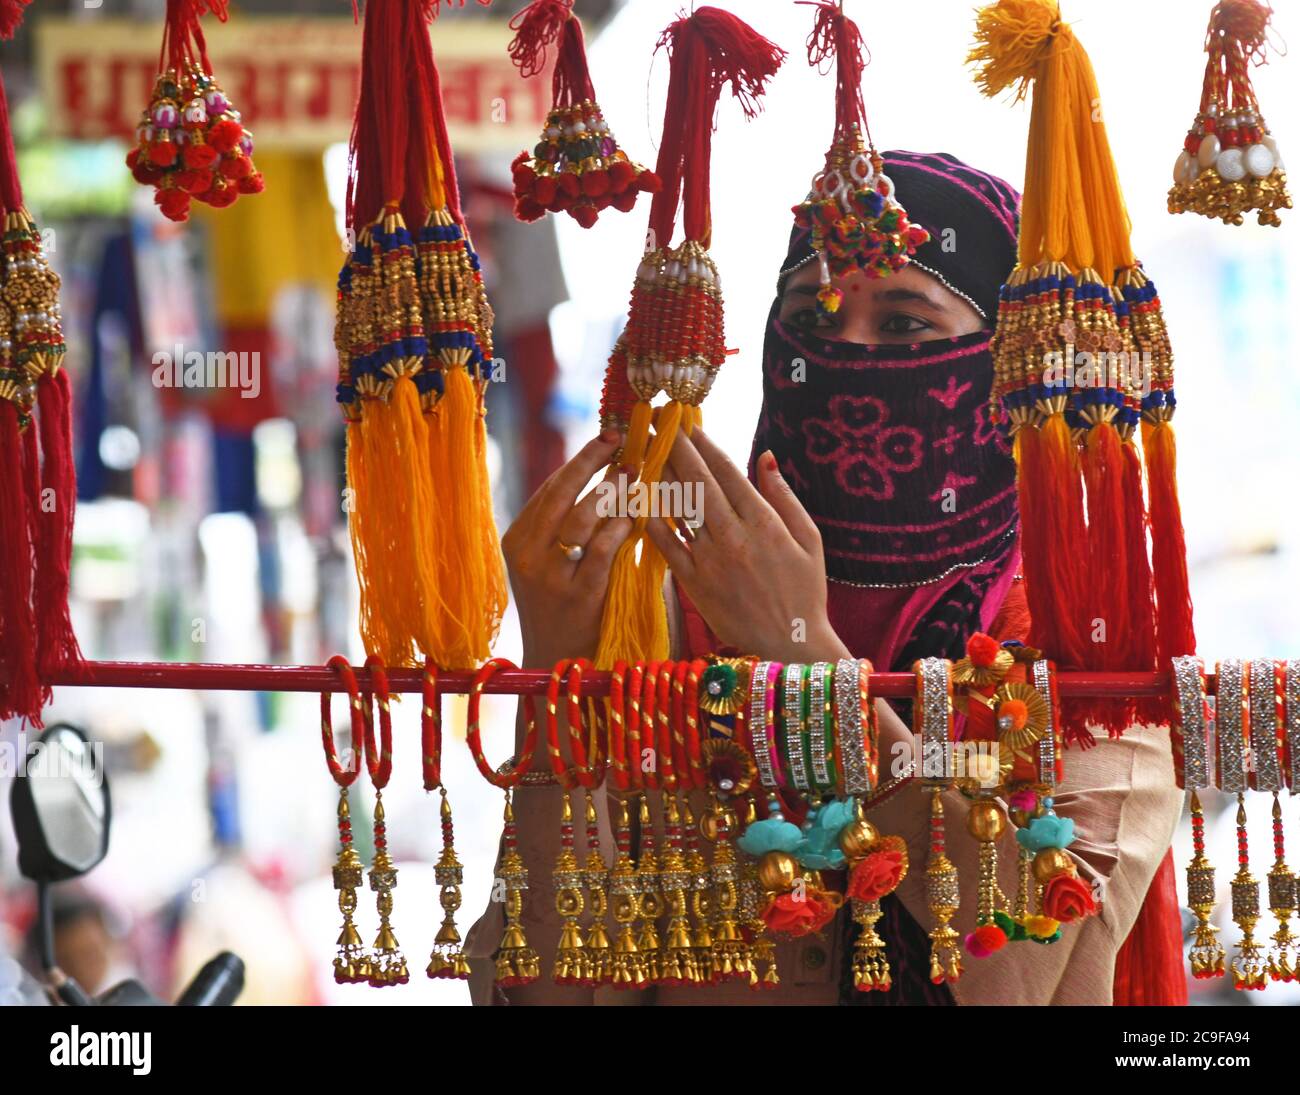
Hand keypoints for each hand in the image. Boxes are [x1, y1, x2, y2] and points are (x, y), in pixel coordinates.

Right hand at [501, 430, 633, 664]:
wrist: (558, 664)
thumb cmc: (563, 605)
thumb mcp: (548, 563)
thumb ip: (565, 524)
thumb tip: (601, 473)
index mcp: (516, 540)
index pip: (549, 488)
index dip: (580, 460)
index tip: (607, 438)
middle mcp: (527, 555)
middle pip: (561, 493)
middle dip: (593, 462)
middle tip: (622, 445)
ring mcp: (550, 577)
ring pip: (583, 518)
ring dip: (612, 492)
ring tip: (633, 477)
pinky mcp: (578, 596)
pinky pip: (604, 549)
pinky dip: (621, 528)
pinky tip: (636, 516)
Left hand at [645, 430, 849, 663]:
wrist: (789, 645)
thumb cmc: (804, 592)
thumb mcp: (810, 540)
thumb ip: (784, 496)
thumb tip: (764, 456)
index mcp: (764, 522)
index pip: (726, 471)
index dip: (704, 443)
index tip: (686, 422)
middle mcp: (733, 536)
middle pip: (695, 481)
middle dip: (673, 447)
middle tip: (652, 422)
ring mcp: (709, 559)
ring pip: (676, 507)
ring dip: (656, 475)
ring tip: (640, 450)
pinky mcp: (693, 582)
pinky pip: (665, 544)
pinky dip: (651, 519)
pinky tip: (638, 498)